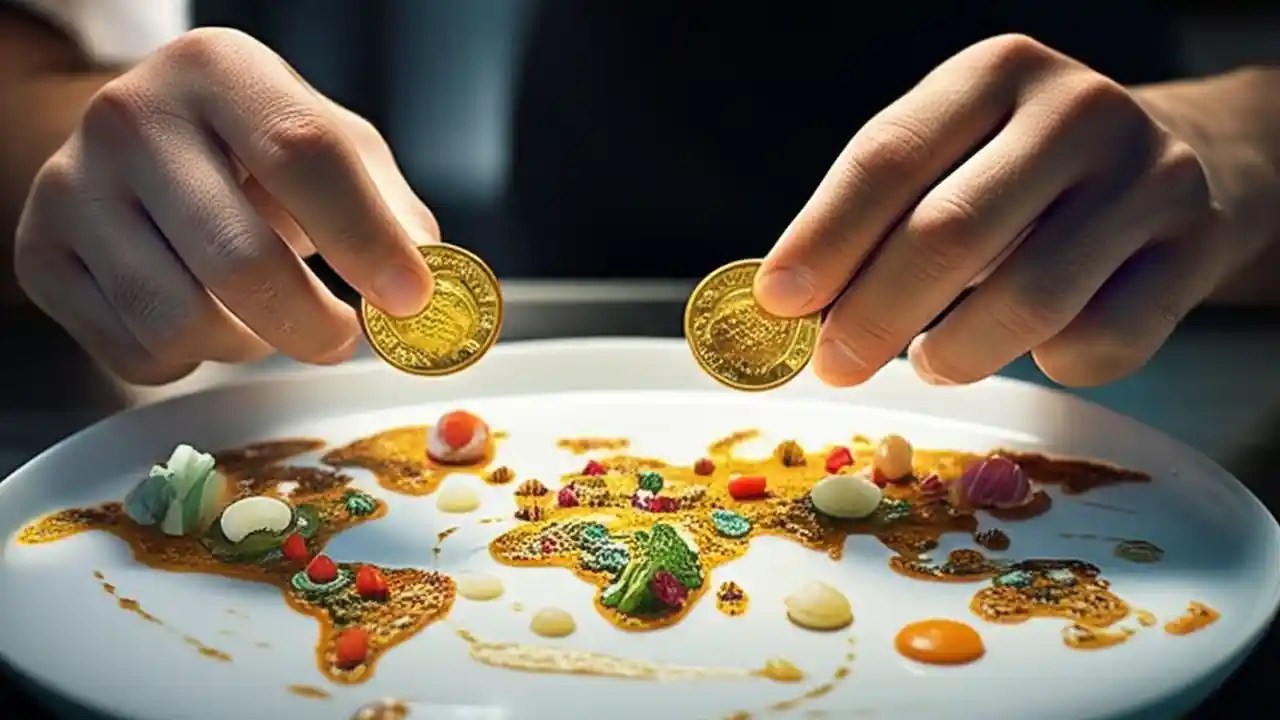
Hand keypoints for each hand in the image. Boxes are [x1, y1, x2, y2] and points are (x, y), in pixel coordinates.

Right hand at [14, 28, 436, 384]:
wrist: (136, 142)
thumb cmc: (252, 148)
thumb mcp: (332, 146)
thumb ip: (388, 207)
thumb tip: (429, 284)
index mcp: (219, 70)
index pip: (301, 153)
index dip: (364, 239)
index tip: (409, 300)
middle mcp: (130, 116)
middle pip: (237, 258)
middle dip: (312, 324)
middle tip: (342, 338)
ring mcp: (71, 186)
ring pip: (181, 321)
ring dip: (247, 345)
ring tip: (265, 319)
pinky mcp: (41, 254)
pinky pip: (136, 353)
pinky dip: (190, 359)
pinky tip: (203, 316)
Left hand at [756, 34, 1230, 387]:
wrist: (1183, 162)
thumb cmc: (1024, 173)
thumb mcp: (952, 158)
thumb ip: (874, 219)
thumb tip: (786, 307)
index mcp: (996, 72)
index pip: (889, 157)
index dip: (825, 238)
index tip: (777, 302)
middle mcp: (1078, 112)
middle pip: (951, 233)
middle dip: (873, 315)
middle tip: (835, 366)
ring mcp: (1150, 178)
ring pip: (1028, 301)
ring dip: (956, 354)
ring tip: (931, 360)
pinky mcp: (1195, 249)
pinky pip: (1100, 343)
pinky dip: (1047, 366)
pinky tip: (1032, 348)